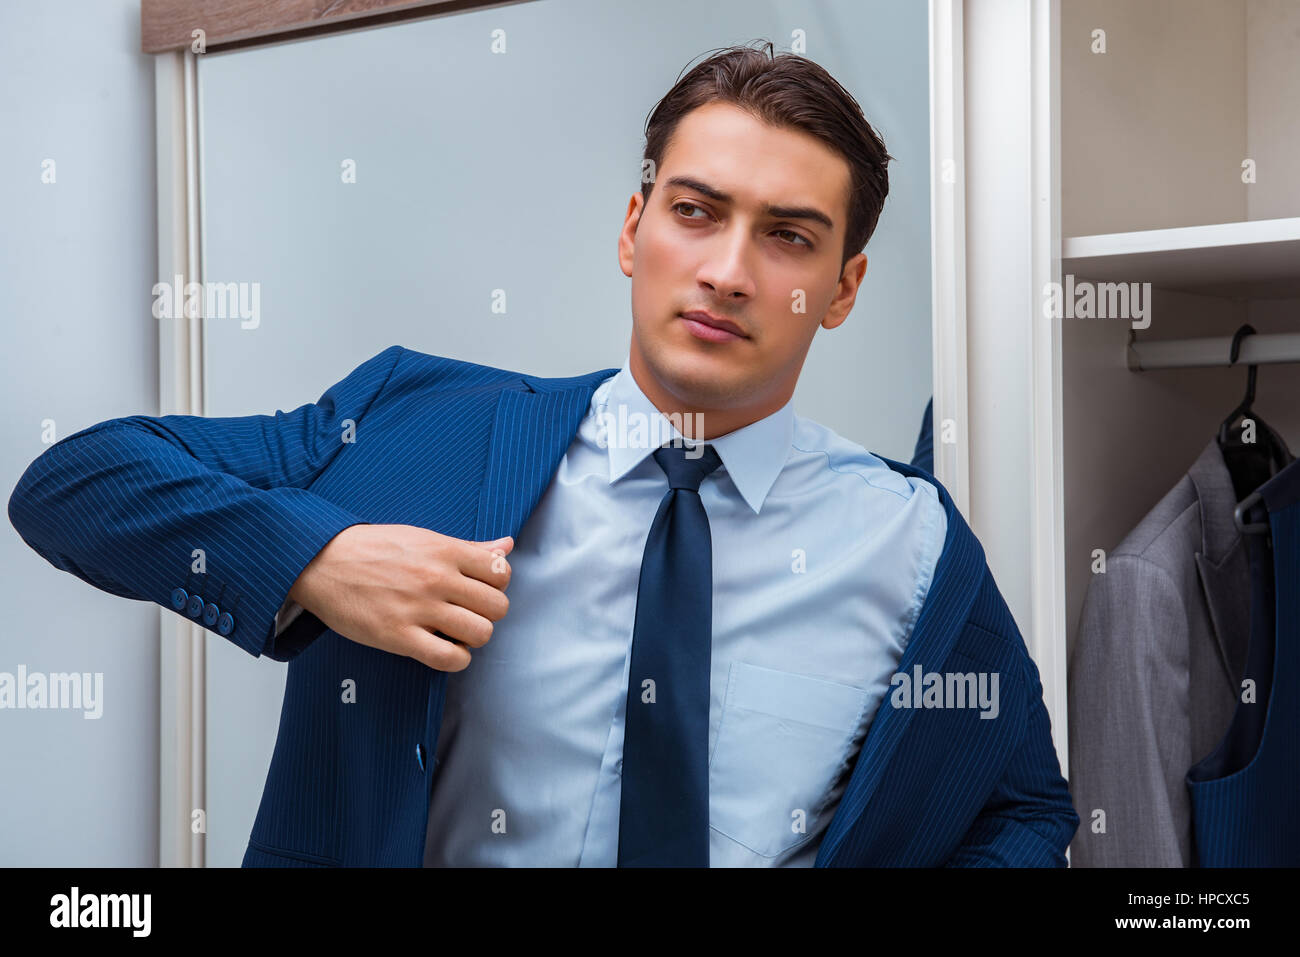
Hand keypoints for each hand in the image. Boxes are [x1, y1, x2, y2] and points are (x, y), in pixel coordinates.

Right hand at [287, 524, 512, 671]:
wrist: (321, 561)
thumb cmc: (374, 549)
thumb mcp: (424, 538)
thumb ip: (468, 547)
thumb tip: (506, 546)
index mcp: (445, 551)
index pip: (502, 572)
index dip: (497, 585)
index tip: (479, 590)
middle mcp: (436, 578)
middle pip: (498, 607)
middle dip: (488, 615)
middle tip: (467, 614)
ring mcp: (418, 608)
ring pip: (480, 633)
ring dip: (473, 638)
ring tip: (455, 633)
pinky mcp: (398, 636)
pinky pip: (449, 659)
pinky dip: (455, 659)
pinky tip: (442, 649)